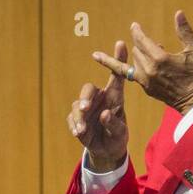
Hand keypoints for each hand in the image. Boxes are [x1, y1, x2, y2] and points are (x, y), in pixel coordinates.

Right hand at [69, 40, 129, 170]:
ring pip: (78, 105)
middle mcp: (99, 99)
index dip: (118, 60)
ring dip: (78, 116)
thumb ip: (114, 123)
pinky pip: (72, 119)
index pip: (116, 76)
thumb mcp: (120, 132)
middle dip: (85, 97)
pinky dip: (74, 125)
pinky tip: (78, 133)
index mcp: (114, 97)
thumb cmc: (117, 135)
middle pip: (88, 89)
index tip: (120, 44)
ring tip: (82, 130)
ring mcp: (86, 108)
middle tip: (85, 107)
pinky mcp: (77, 119)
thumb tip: (104, 114)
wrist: (107, 149)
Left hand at [93, 11, 192, 113]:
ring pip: (134, 62)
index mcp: (160, 59)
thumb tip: (178, 13)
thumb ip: (185, 31)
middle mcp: (149, 70)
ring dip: (140, 55)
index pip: (141, 40)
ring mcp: (146, 81)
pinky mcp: (146, 89)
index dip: (136, 31)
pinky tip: (131, 63)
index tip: (134, 26)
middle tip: (154, 43)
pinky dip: (130, 67)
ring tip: (154, 54)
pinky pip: (132, 75)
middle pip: (137, 50)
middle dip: (142, 44)